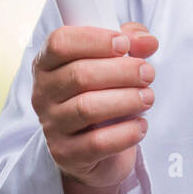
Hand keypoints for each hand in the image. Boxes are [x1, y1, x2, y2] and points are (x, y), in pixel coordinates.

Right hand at [31, 21, 158, 188]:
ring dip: (127, 100)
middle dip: (123, 71)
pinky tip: (140, 125)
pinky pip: (98, 142)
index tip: (124, 44)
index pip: (60, 42)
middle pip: (80, 75)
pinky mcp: (67, 154)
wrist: (97, 149)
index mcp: (48, 64)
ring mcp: (52, 125)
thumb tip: (147, 41)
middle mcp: (43, 94)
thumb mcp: (115, 61)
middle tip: (148, 73)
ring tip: (148, 97)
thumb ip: (131, 41)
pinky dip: (126, 132)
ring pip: (88, 108)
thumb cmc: (104, 94)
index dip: (95, 39)